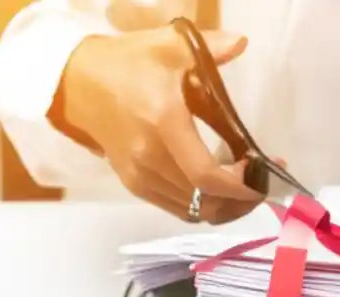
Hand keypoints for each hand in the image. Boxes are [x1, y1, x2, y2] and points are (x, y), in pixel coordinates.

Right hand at [49, 27, 263, 223]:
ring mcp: (139, 176)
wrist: (78, 84)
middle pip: (204, 201)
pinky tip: (216, 188)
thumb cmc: (126, 64)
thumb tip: (241, 44)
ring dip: (223, 205)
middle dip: (240, 200)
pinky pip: (176, 208)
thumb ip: (211, 47)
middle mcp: (150, 158)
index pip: (206, 176)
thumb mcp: (169, 46)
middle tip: (262, 183)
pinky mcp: (133, 184)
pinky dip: (201, 205)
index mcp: (163, 123)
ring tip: (243, 186)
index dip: (239, 186)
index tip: (262, 174)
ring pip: (192, 210)